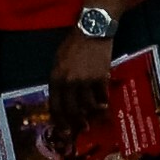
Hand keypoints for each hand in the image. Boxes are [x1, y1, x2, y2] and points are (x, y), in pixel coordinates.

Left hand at [46, 27, 117, 147]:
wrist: (93, 29)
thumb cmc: (73, 44)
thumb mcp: (59, 60)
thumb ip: (59, 80)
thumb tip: (62, 99)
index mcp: (56, 77)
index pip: (55, 106)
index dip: (59, 121)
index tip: (63, 130)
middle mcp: (70, 82)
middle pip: (72, 110)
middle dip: (75, 123)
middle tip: (80, 129)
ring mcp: (86, 81)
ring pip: (88, 106)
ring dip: (91, 115)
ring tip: (93, 120)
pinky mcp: (101, 78)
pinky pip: (102, 97)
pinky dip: (103, 104)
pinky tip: (104, 106)